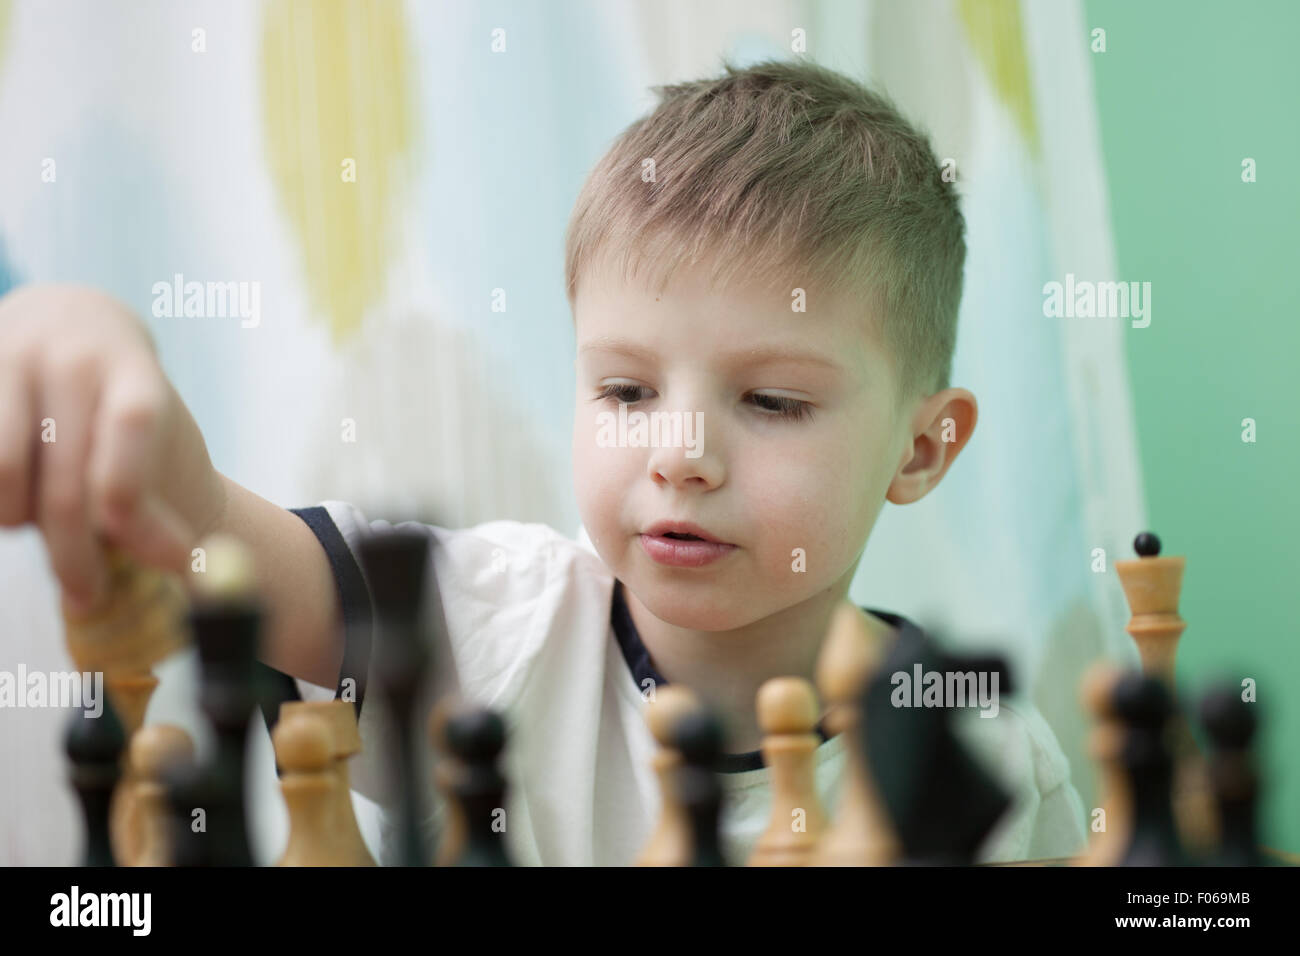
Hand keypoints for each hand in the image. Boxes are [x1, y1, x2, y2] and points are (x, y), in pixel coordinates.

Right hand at [0, 283, 224, 613]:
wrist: (72, 316)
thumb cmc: (118, 397)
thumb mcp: (154, 431)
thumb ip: (154, 503)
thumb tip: (190, 578)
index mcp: (131, 371)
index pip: (134, 422)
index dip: (129, 486)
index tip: (162, 556)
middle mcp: (67, 362)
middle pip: (65, 477)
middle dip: (77, 552)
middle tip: (88, 596)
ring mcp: (7, 364)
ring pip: (5, 474)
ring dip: (18, 520)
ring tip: (34, 522)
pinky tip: (11, 497)